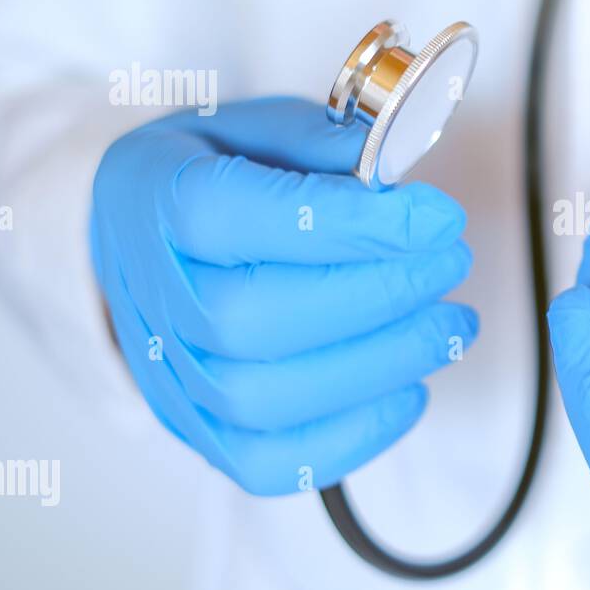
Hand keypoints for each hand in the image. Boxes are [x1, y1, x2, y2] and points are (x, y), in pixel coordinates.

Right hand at [91, 98, 476, 493]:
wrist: (138, 238)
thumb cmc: (213, 175)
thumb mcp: (257, 126)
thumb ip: (320, 142)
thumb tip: (391, 175)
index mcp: (156, 199)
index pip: (240, 219)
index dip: (351, 225)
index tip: (438, 217)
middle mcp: (153, 297)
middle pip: (256, 320)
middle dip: (381, 294)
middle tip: (452, 263)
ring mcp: (171, 376)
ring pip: (268, 398)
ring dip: (383, 363)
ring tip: (452, 323)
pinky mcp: (201, 433)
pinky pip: (271, 463)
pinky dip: (354, 435)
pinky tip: (411, 388)